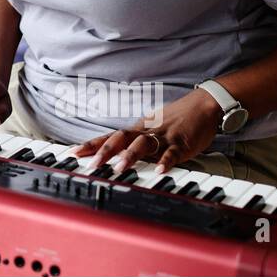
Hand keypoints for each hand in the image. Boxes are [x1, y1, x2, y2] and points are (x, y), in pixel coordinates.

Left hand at [72, 86, 222, 175]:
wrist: (203, 104)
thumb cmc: (176, 119)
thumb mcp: (151, 129)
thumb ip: (135, 142)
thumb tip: (114, 154)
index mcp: (138, 129)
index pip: (110, 136)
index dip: (92, 145)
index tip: (73, 153)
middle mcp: (147, 131)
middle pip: (121, 138)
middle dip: (105, 151)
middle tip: (91, 165)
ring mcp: (164, 136)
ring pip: (143, 144)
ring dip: (130, 156)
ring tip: (119, 168)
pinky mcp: (182, 142)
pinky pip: (172, 152)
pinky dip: (165, 161)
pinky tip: (159, 171)